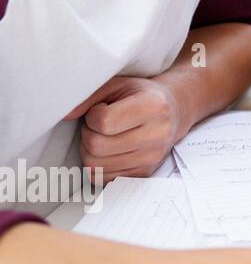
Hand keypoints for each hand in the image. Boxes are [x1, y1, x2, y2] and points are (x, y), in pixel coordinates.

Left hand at [67, 75, 187, 180]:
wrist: (174, 111)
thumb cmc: (141, 95)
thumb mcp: (118, 85)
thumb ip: (90, 95)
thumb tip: (64, 115)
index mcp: (154, 106)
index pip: (104, 122)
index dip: (92, 115)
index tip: (101, 109)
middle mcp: (158, 134)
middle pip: (96, 146)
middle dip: (88, 134)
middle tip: (98, 125)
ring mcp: (152, 157)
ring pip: (95, 166)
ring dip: (90, 151)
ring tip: (103, 137)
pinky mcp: (145, 173)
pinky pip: (103, 179)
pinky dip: (98, 165)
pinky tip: (109, 151)